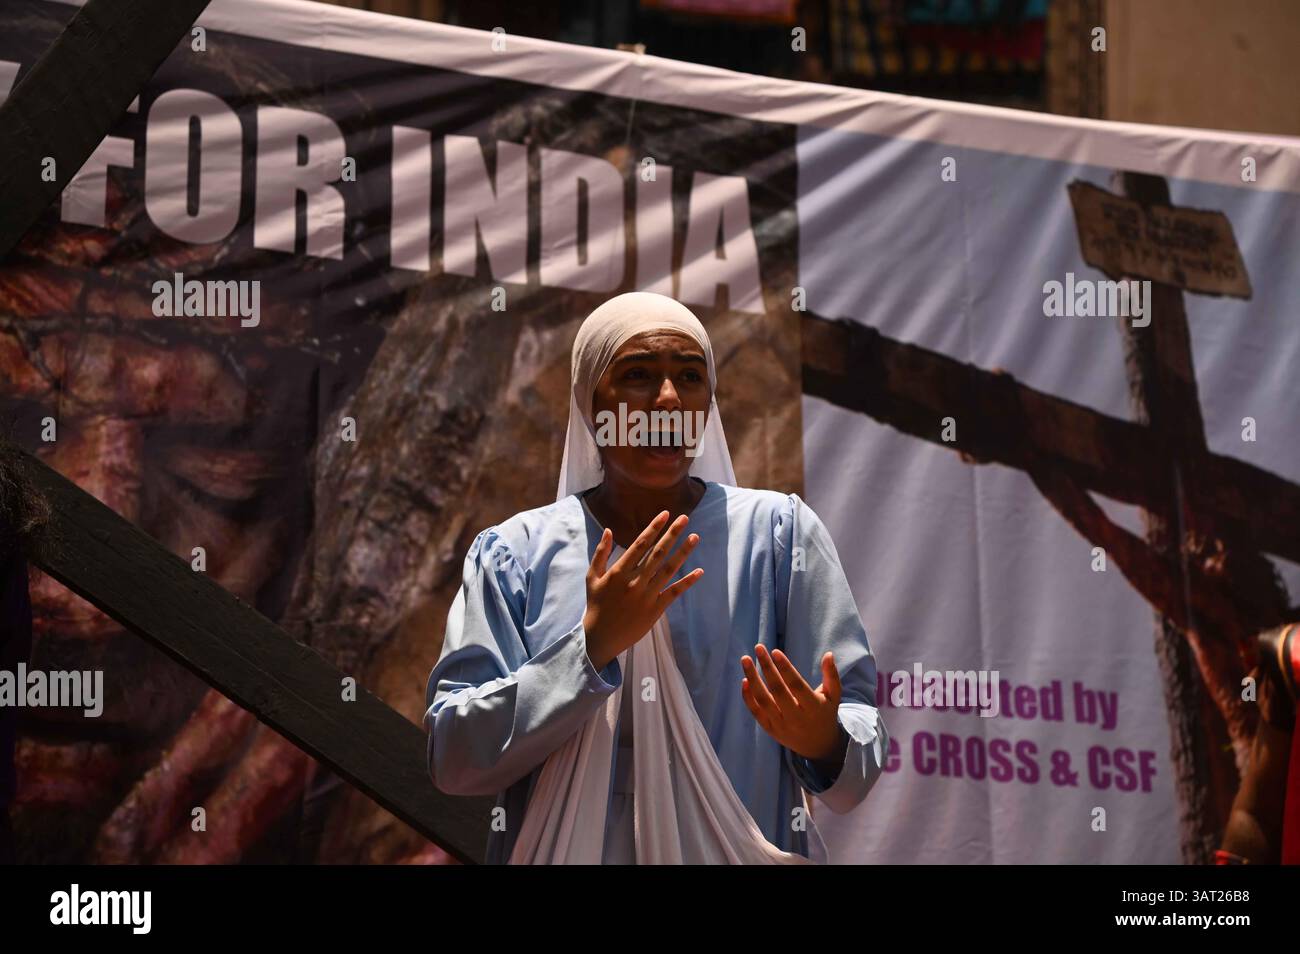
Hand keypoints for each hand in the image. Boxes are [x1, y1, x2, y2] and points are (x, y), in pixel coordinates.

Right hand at [583, 512, 701, 671]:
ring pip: (668, 570)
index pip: (640, 544)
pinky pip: (673, 593)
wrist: (600, 637)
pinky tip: (699, 571)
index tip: (665, 514)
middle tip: (685, 518)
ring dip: (683, 552)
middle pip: (657, 553)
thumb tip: (608, 530)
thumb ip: (600, 553)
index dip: (654, 528)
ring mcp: (646, 596)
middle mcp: (634, 581)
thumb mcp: (592, 577)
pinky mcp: (655, 610)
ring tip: (695, 537)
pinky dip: (687, 582)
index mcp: (619, 571)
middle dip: (672, 534)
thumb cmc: (596, 604)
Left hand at [741, 646, 844, 763]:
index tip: (775, 652)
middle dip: (767, 667)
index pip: (797, 686)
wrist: (817, 745)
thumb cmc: (824, 713)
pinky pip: (756, 712)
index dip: (786, 668)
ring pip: (763, 700)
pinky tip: (745, 680)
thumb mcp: (833, 696)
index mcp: (813, 708)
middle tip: (758, 647)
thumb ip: (831, 675)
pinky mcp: (770, 729)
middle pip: (778, 691)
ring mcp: (781, 725)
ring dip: (752, 679)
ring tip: (746, 659)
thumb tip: (828, 654)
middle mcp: (796, 718)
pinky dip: (748, 697)